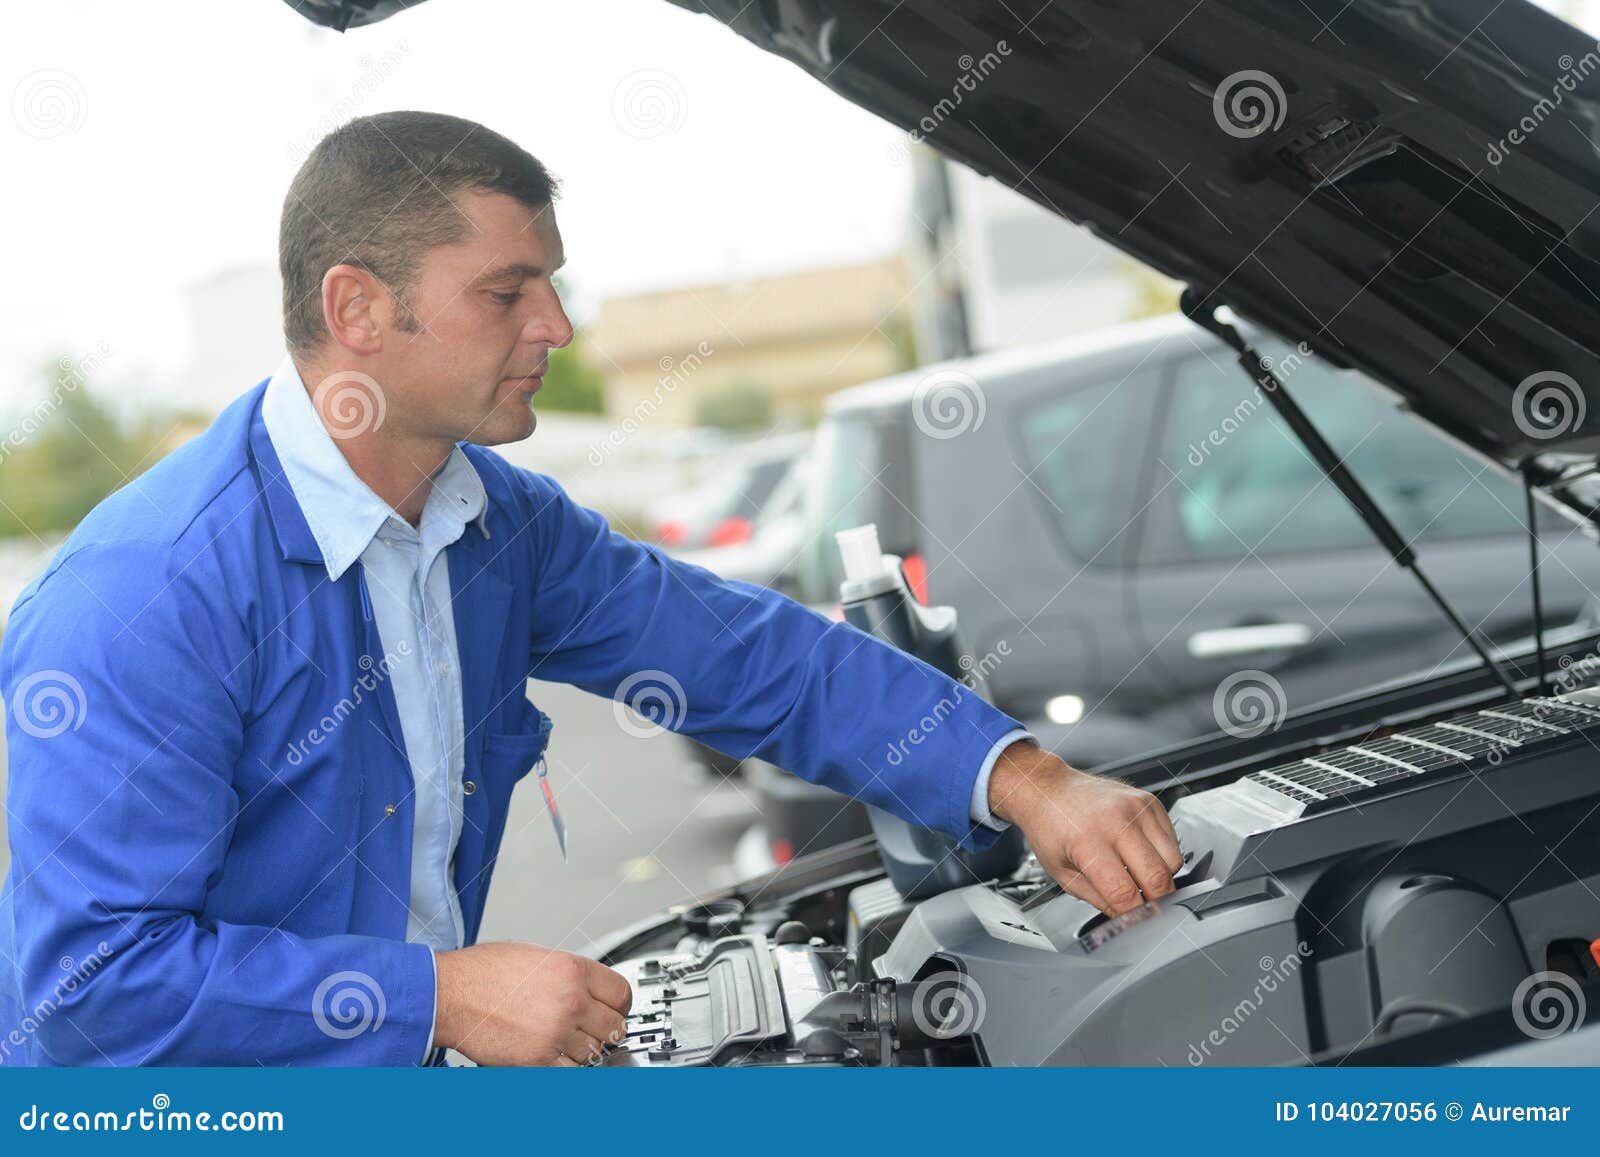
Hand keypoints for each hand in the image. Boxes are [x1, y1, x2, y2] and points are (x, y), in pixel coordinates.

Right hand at [433, 942, 631, 1065]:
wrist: (451, 993)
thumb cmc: (484, 972)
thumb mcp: (537, 955)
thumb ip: (569, 974)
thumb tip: (589, 988)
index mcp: (572, 970)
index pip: (622, 993)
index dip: (620, 1005)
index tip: (615, 1010)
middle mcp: (570, 1000)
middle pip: (614, 1026)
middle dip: (605, 1030)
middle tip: (592, 1030)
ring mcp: (556, 1031)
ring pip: (594, 1052)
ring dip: (584, 1050)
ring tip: (565, 1042)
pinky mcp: (538, 1059)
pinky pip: (571, 1071)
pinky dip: (566, 1068)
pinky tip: (554, 1056)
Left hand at [988, 740, 1181, 915]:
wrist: (1049, 789)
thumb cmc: (1051, 828)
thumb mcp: (1063, 874)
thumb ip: (1099, 900)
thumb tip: (1127, 920)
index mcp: (1087, 842)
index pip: (1124, 892)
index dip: (1134, 916)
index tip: (1137, 923)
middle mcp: (1115, 821)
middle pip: (1157, 878)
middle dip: (1156, 902)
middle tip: (1145, 907)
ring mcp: (1136, 808)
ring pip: (1172, 861)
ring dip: (1161, 878)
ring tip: (1138, 875)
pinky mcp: (1149, 801)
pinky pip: (1173, 841)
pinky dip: (1163, 856)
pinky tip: (1139, 853)